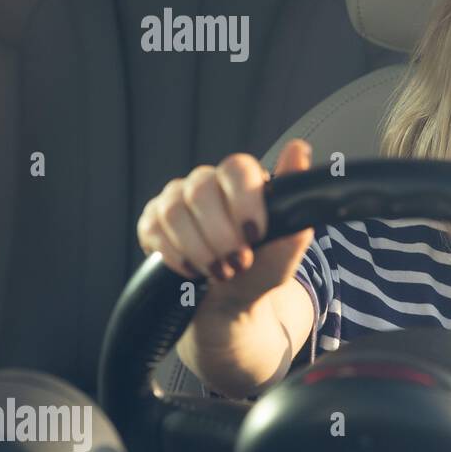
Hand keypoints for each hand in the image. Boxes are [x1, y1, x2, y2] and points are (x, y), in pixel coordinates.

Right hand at [136, 139, 314, 313]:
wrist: (234, 302)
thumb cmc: (262, 268)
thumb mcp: (287, 245)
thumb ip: (295, 201)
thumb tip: (298, 149)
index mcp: (243, 182)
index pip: (237, 167)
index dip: (244, 201)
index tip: (255, 234)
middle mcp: (207, 183)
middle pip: (201, 189)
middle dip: (220, 234)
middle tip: (238, 262)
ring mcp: (176, 200)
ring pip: (173, 210)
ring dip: (199, 248)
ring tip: (221, 271)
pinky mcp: (152, 222)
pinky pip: (152, 228)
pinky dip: (176, 255)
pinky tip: (194, 270)